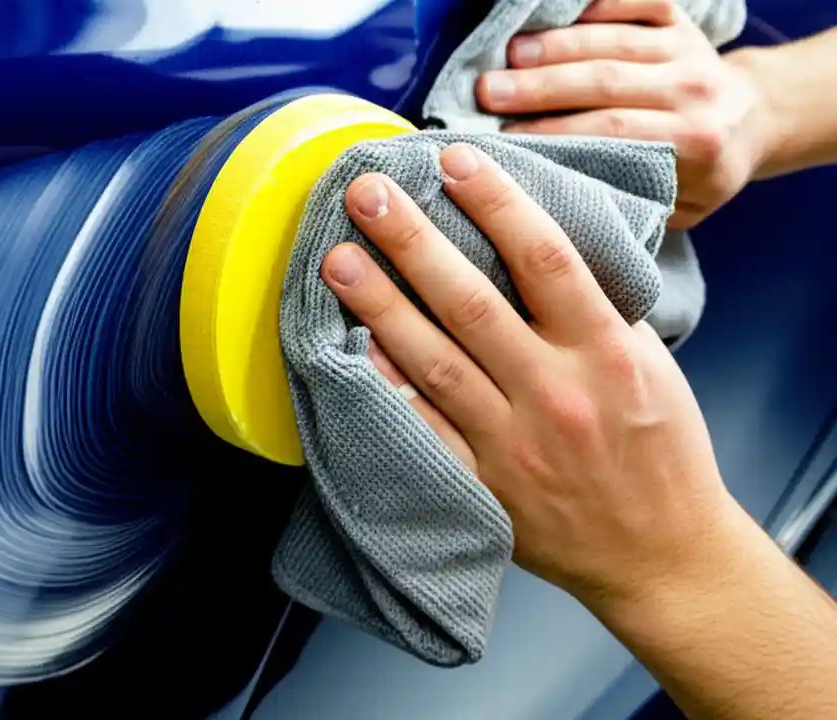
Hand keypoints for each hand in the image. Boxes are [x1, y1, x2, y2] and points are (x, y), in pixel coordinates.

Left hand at [333, 143, 733, 604]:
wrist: (659, 554)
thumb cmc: (658, 450)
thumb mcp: (649, 365)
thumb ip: (596, 307)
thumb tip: (534, 239)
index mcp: (605, 353)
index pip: (545, 259)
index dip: (496, 202)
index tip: (454, 158)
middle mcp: (556, 392)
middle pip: (471, 302)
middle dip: (413, 241)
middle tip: (367, 193)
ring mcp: (513, 442)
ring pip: (435, 361)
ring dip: (381, 306)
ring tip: (337, 259)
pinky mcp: (482, 484)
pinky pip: (422, 428)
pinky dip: (386, 387)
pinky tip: (348, 347)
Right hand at [475, 0, 777, 228]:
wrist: (753, 120)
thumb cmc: (702, 174)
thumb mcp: (678, 208)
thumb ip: (628, 201)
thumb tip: (558, 202)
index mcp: (696, 143)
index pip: (614, 133)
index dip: (557, 131)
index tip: (505, 138)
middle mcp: (695, 90)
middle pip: (606, 82)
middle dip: (540, 86)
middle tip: (487, 93)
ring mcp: (688, 49)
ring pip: (613, 41)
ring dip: (554, 46)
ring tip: (506, 56)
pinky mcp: (679, 19)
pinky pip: (637, 2)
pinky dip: (595, 5)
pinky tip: (551, 15)